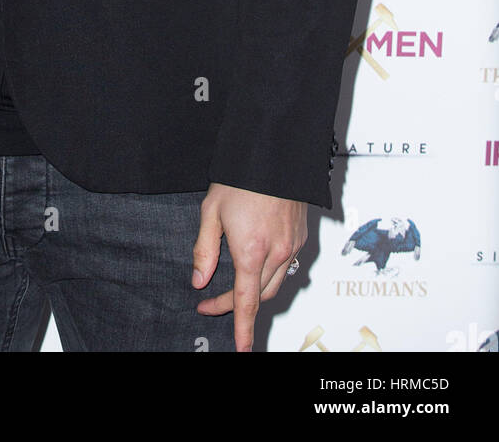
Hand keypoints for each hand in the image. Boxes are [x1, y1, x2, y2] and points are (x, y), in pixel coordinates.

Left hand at [192, 182, 306, 351]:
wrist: (273, 151)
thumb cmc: (240, 177)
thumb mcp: (211, 211)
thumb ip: (204, 250)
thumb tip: (199, 281)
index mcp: (251, 250)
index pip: (245, 302)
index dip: (241, 328)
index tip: (241, 348)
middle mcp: (276, 253)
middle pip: (259, 296)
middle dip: (235, 305)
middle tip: (210, 300)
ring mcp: (292, 245)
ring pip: (274, 284)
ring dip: (254, 291)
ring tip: (232, 284)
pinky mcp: (301, 236)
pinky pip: (286, 266)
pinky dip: (270, 273)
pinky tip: (257, 262)